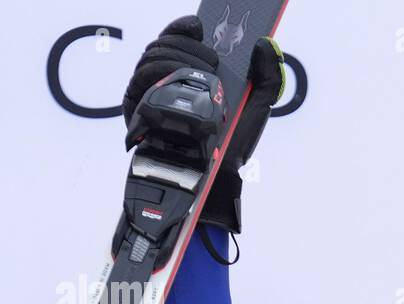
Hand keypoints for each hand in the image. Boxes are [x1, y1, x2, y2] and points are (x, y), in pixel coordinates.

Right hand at [122, 15, 284, 234]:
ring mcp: (150, 94)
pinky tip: (177, 82)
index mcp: (190, 77)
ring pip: (151, 56)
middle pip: (163, 44)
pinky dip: (159, 73)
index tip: (199, 26)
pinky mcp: (137, 109)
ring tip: (203, 75)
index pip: (179, 40)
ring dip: (177, 57)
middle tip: (213, 61)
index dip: (184, 28)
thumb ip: (267, 76)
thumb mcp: (257, 108)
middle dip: (189, 45)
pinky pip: (140, 78)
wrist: (215, 177)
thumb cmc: (234, 146)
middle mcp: (167, 82)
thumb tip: (263, 42)